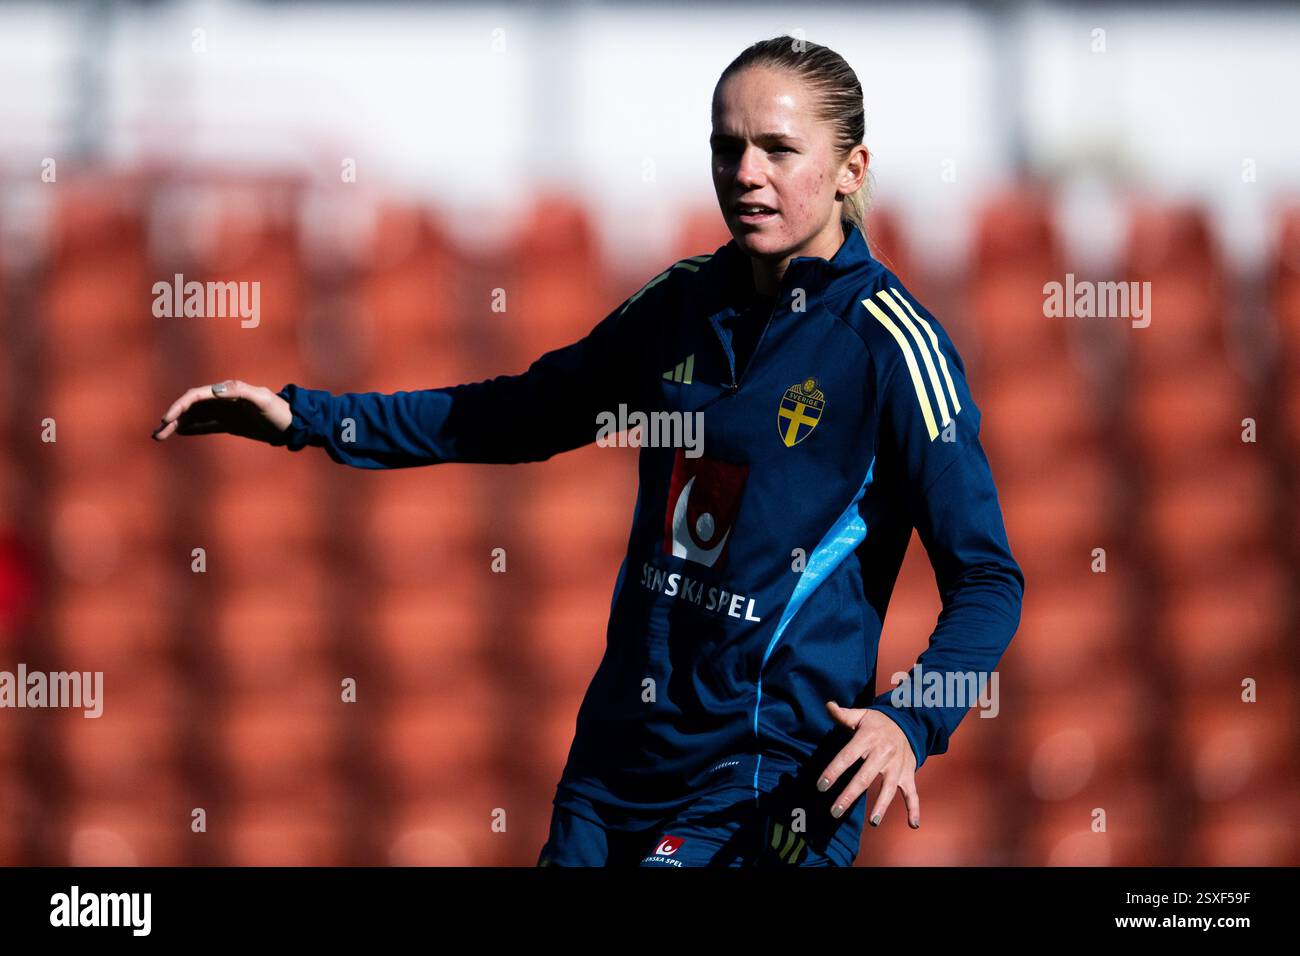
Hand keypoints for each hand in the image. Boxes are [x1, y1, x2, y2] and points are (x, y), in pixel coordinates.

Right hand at [152, 379, 291, 442]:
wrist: (293, 422)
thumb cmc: (278, 409)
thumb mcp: (261, 399)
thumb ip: (239, 391)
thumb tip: (214, 390)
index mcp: (226, 391)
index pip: (195, 396)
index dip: (179, 407)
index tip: (168, 419)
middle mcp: (222, 400)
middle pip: (190, 408)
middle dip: (171, 419)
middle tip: (156, 435)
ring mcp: (225, 412)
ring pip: (194, 418)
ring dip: (177, 425)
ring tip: (159, 436)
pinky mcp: (230, 423)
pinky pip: (206, 426)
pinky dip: (192, 429)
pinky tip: (180, 433)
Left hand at [818, 701, 919, 828]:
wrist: (909, 723)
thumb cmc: (878, 723)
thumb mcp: (862, 715)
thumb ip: (844, 715)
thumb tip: (828, 705)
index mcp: (868, 739)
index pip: (847, 756)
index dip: (834, 771)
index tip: (821, 786)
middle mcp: (883, 754)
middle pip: (865, 777)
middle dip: (849, 795)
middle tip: (835, 811)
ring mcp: (897, 766)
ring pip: (889, 788)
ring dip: (881, 805)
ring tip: (873, 822)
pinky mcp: (908, 774)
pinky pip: (912, 793)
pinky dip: (914, 809)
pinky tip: (913, 824)